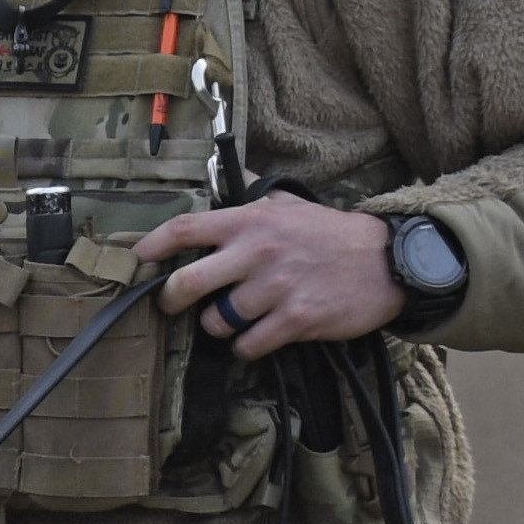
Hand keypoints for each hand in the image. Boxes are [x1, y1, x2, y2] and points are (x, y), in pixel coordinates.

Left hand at [136, 189, 403, 353]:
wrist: (388, 261)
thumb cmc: (331, 235)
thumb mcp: (291, 206)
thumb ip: (255, 197)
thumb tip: (233, 177)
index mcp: (252, 222)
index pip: (187, 228)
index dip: (153, 246)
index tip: (136, 259)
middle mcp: (258, 253)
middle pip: (187, 284)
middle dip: (172, 300)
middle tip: (175, 305)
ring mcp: (276, 288)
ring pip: (216, 323)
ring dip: (220, 326)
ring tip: (238, 318)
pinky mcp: (296, 319)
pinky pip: (248, 346)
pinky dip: (247, 347)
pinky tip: (260, 336)